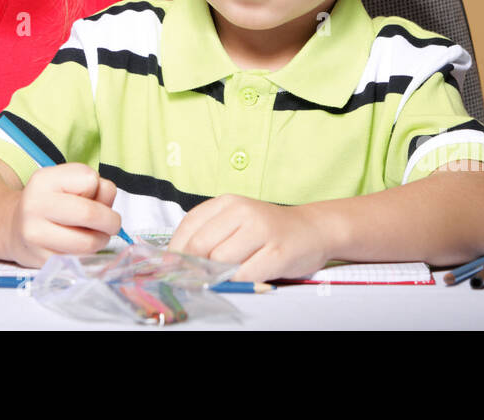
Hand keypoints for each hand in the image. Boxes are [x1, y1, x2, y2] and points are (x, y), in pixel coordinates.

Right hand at [7, 163, 120, 266]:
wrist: (15, 228)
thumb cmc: (51, 202)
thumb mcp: (68, 181)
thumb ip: (96, 187)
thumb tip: (108, 210)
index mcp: (44, 180)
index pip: (90, 180)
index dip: (98, 188)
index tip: (90, 195)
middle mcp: (35, 206)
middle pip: (90, 213)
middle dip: (111, 220)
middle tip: (111, 223)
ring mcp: (36, 236)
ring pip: (89, 242)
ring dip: (101, 239)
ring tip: (94, 234)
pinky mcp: (42, 261)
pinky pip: (81, 260)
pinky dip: (88, 254)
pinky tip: (79, 246)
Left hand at [168, 195, 331, 281]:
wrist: (312, 229)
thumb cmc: (267, 230)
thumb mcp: (235, 222)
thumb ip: (209, 235)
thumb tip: (177, 261)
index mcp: (228, 202)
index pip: (189, 226)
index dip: (176, 251)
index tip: (171, 268)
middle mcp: (243, 211)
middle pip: (200, 246)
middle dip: (194, 266)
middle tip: (196, 278)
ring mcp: (261, 230)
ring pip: (220, 261)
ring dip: (217, 275)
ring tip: (226, 275)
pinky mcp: (277, 253)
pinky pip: (244, 275)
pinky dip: (236, 282)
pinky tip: (241, 278)